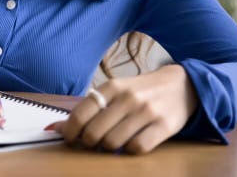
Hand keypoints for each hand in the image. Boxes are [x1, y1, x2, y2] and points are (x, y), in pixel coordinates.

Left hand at [45, 64, 197, 153]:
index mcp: (111, 86)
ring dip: (108, 148)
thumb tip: (54, 128)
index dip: (70, 132)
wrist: (181, 85)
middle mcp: (127, 98)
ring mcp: (146, 111)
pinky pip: (137, 148)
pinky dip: (130, 151)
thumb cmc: (140, 91)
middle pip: (94, 133)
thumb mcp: (115, 92)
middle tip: (93, 142)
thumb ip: (88, 109)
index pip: (81, 114)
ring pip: (113, 143)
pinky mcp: (163, 126)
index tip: (69, 139)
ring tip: (112, 142)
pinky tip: (131, 143)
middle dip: (89, 143)